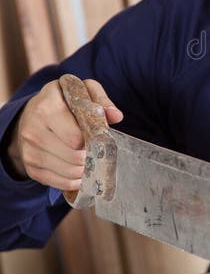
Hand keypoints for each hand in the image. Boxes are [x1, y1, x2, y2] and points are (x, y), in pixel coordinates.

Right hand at [6, 79, 122, 193]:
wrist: (30, 115)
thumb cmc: (62, 102)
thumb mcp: (80, 90)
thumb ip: (100, 99)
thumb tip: (116, 117)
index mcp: (46, 107)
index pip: (76, 136)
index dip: (92, 139)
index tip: (96, 136)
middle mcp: (33, 130)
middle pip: (74, 156)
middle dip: (90, 155)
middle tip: (96, 149)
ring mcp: (29, 152)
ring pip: (69, 172)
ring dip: (85, 169)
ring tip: (89, 158)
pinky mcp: (31, 169)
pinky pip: (61, 183)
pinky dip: (76, 180)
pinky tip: (81, 170)